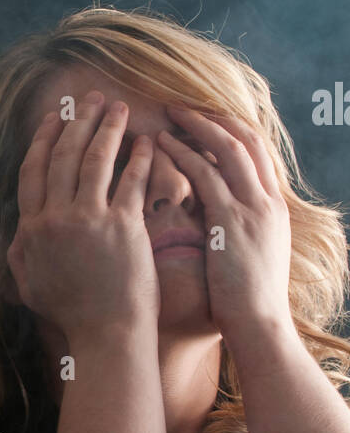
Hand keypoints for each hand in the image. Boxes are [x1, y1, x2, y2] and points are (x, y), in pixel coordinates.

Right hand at [6, 92, 159, 341]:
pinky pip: (131, 181)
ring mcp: (89, 220)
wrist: (105, 335)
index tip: (55, 117)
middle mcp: (56, 218)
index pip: (34, 171)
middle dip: (78, 121)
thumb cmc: (72, 316)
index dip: (44, 139)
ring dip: (108, 128)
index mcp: (33, 229)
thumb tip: (17, 233)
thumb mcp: (31, 286)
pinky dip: (139, 157)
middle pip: (64, 156)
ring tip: (120, 107)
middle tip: (91, 98)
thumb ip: (21, 255)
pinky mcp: (123, 226)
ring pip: (95, 160)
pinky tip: (147, 142)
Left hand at [156, 106, 293, 348]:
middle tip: (180, 105)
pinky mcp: (233, 222)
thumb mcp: (248, 255)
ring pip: (227, 148)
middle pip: (245, 139)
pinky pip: (206, 175)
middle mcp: (267, 201)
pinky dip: (183, 154)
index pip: (256, 151)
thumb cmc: (247, 302)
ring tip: (166, 114)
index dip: (228, 129)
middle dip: (212, 118)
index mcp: (274, 207)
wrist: (260, 327)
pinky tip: (160, 143)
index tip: (201, 118)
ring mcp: (253, 208)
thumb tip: (212, 215)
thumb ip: (235, 228)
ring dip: (195, 127)